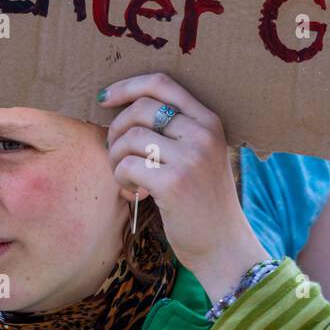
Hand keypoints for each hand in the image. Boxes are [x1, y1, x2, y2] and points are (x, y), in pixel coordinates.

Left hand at [99, 72, 268, 302]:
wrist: (224, 246)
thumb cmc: (203, 201)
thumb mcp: (200, 155)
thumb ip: (174, 131)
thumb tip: (121, 109)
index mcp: (209, 121)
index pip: (161, 83)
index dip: (127, 86)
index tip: (105, 99)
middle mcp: (203, 134)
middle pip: (141, 108)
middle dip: (117, 129)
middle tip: (117, 153)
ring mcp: (190, 158)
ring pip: (130, 137)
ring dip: (116, 158)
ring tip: (126, 178)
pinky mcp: (174, 183)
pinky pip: (127, 166)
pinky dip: (121, 179)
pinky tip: (133, 194)